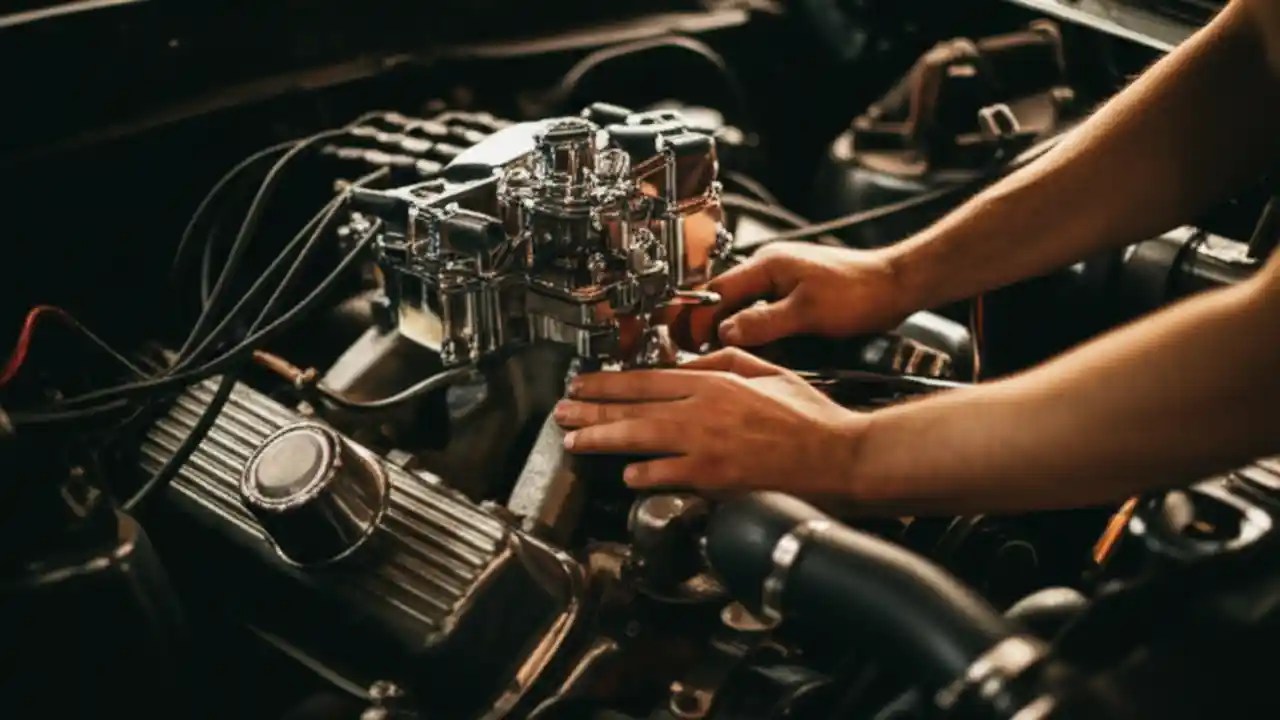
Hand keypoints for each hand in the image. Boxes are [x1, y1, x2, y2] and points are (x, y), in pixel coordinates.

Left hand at [553, 348, 865, 493]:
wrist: (840, 454)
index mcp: (715, 381)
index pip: (647, 378)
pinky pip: (668, 473)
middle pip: (634, 406)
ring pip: (641, 437)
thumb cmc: (810, 417)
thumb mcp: (766, 370)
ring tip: (575, 441)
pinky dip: (644, 473)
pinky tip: (626, 474)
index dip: (609, 382)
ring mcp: (707, 444)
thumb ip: (724, 361)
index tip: (583, 384)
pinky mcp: (716, 476)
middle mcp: (704, 409)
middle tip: (562, 412)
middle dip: (591, 409)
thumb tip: (691, 361)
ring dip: (602, 439)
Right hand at [678, 242, 912, 348]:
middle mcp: (771, 268)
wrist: (896, 286)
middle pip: (726, 298)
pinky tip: (752, 348)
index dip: (699, 316)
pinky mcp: (796, 294)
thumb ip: (763, 323)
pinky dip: (753, 329)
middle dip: (709, 323)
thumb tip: (725, 333)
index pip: (718, 290)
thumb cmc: (860, 293)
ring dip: (732, 328)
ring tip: (717, 353)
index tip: (685, 340)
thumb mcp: (807, 313)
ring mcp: (783, 281)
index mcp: (767, 264)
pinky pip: (763, 311)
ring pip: (744, 306)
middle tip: (693, 351)